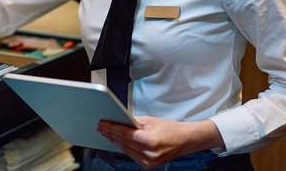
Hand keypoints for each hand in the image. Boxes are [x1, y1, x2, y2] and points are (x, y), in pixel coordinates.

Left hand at [97, 116, 223, 168]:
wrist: (185, 141)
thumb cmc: (169, 128)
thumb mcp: (151, 121)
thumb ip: (133, 122)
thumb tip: (117, 119)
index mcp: (151, 141)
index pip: (125, 134)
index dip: (111, 128)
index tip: (101, 124)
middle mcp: (149, 154)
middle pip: (123, 143)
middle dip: (111, 134)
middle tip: (100, 126)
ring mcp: (149, 162)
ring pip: (126, 150)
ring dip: (115, 141)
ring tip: (106, 132)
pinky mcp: (149, 166)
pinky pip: (131, 155)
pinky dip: (124, 147)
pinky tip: (117, 141)